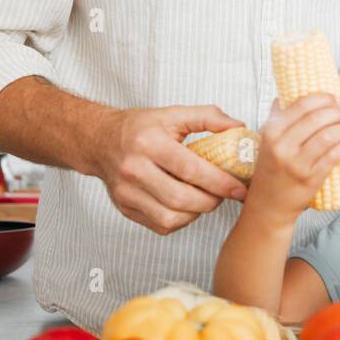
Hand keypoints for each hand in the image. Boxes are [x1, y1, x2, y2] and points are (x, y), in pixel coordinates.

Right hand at [91, 104, 250, 235]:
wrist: (100, 141)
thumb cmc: (140, 128)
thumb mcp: (173, 114)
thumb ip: (208, 117)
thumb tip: (238, 127)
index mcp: (149, 143)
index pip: (190, 169)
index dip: (220, 182)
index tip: (239, 188)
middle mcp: (134, 170)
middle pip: (181, 198)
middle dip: (211, 200)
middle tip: (224, 193)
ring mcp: (127, 192)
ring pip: (171, 217)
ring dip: (197, 213)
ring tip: (205, 198)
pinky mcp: (125, 208)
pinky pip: (161, 225)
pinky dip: (181, 220)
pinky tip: (187, 205)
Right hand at [242, 94, 339, 223]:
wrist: (268, 205)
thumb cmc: (271, 169)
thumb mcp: (267, 141)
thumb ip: (276, 118)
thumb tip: (284, 94)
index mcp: (271, 132)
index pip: (302, 105)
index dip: (323, 98)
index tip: (333, 98)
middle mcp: (282, 146)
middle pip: (318, 118)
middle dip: (336, 112)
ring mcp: (296, 163)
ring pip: (329, 135)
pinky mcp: (310, 178)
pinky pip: (334, 155)